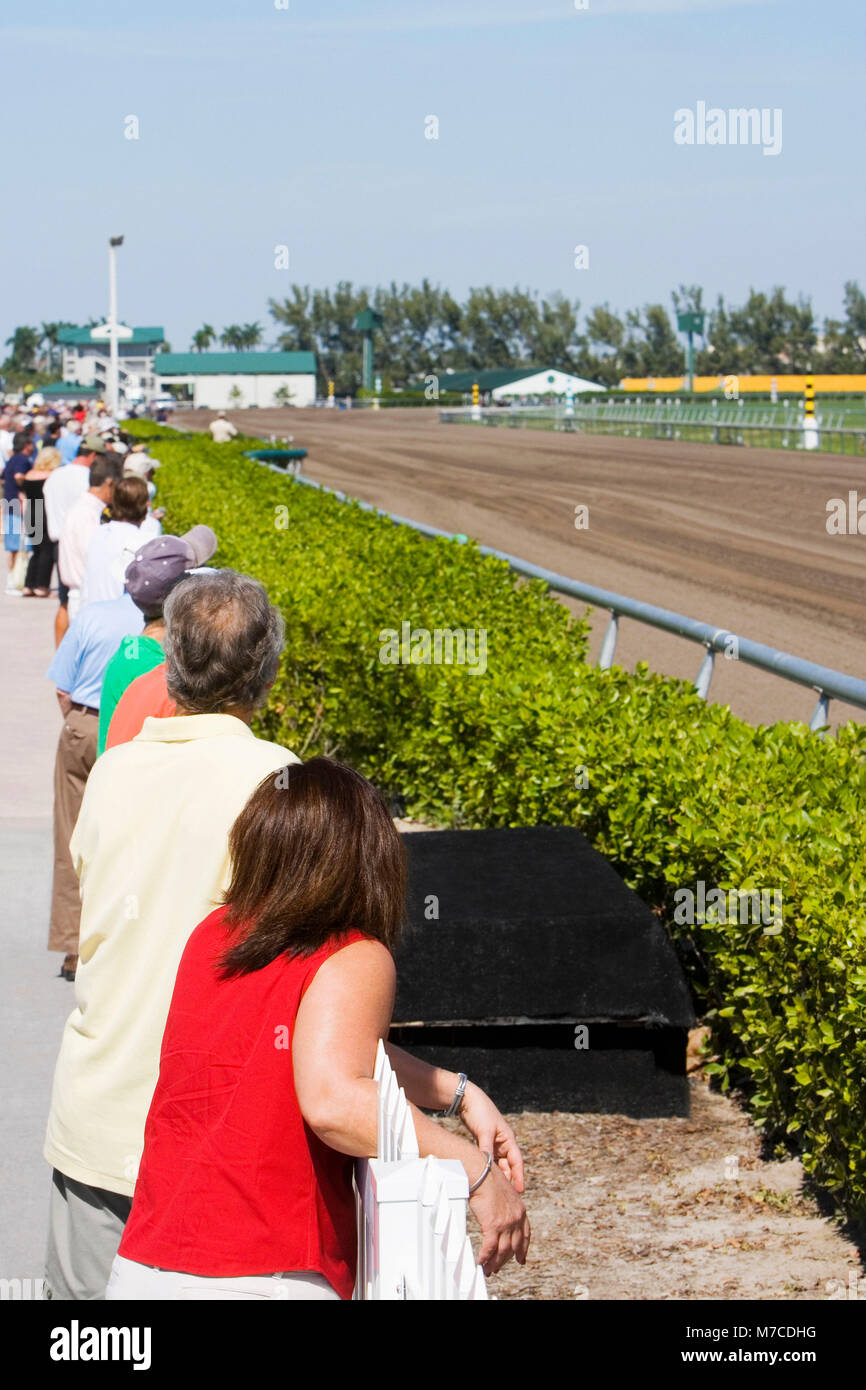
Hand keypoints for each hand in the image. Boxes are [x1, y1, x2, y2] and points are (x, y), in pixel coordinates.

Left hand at [458, 1082, 524, 1192]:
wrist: (467, 1100)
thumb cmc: (479, 1112)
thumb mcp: (484, 1131)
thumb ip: (486, 1149)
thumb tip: (487, 1166)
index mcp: (508, 1138)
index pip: (517, 1161)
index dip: (519, 1176)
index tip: (521, 1191)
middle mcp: (503, 1142)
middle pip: (509, 1165)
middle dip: (509, 1180)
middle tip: (508, 1197)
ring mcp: (494, 1143)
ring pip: (499, 1164)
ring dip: (499, 1176)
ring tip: (498, 1192)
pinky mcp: (485, 1143)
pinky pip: (490, 1160)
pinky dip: (489, 1169)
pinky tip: (486, 1179)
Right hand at [468, 1162, 529, 1276]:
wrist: (481, 1172)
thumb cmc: (488, 1179)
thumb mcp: (504, 1194)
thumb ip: (505, 1208)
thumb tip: (499, 1215)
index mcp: (521, 1210)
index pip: (525, 1235)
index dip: (523, 1249)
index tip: (521, 1259)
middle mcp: (516, 1218)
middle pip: (513, 1246)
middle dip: (505, 1260)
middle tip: (498, 1268)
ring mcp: (506, 1223)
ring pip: (502, 1251)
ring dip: (494, 1263)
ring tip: (488, 1271)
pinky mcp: (493, 1225)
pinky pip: (489, 1248)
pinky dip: (484, 1258)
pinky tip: (480, 1262)